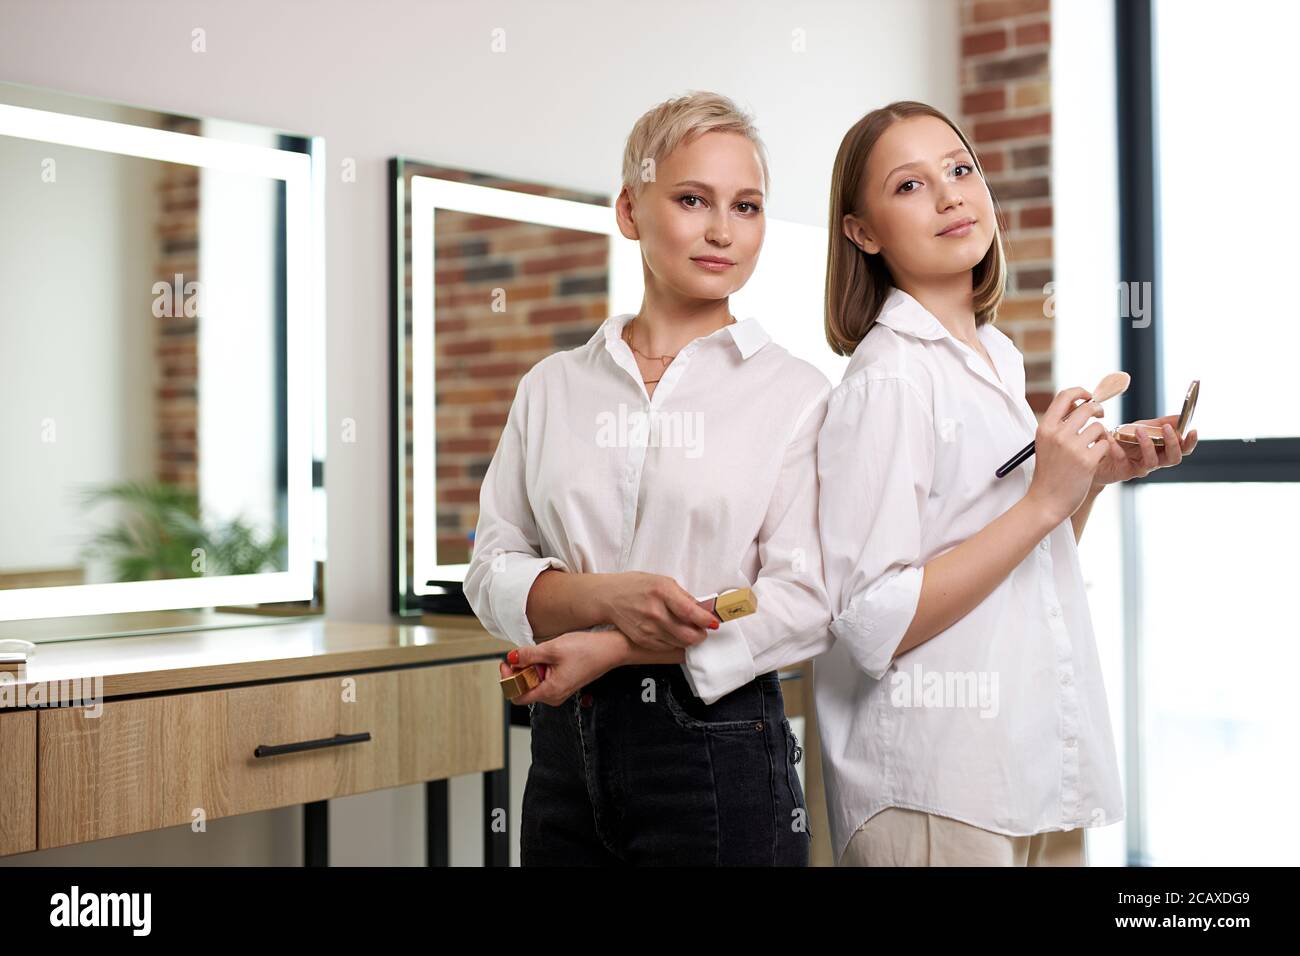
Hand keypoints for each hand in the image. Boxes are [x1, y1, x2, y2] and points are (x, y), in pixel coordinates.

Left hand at [499, 630, 628, 706]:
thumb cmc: (588, 650)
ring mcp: (560, 690)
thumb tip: (512, 658)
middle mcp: (555, 696)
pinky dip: (541, 667)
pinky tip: (549, 655)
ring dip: (531, 668)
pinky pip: (545, 678)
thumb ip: (529, 655)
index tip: (508, 663)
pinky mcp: (564, 683)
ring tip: (540, 653)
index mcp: (551, 692)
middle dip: (520, 671)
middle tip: (524, 653)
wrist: (611, 649)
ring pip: (534, 682)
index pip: (518, 696)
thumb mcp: (553, 649)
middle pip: (525, 689)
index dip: (508, 679)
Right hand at [595, 572, 717, 651]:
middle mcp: (655, 612)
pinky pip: (667, 647)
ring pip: (679, 643)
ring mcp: (648, 628)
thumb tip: (701, 609)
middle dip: (700, 635)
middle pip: (687, 634)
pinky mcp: (643, 639)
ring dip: (689, 640)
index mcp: (661, 592)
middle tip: (703, 630)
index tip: (713, 622)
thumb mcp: (662, 581)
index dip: (705, 620)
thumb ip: (683, 596)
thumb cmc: (636, 586)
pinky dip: (675, 643)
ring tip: (688, 631)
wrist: (609, 597)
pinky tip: (673, 634)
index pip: (690, 612)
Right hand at [1025, 386, 1111, 522]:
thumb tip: (1081, 402)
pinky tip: (1094, 458)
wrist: (1046, 501)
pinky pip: (1105, 444)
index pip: (1065, 395)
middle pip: (1087, 408)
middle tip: (1099, 416)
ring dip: (1101, 434)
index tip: (1088, 396)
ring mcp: (1072, 447)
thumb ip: (1059, 425)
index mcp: (1045, 427)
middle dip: (1098, 410)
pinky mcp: (1087, 460)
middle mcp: (1058, 434)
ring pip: (1098, 427)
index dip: (1080, 392)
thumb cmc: (1049, 473)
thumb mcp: (1046, 444)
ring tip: (1093, 445)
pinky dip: (1103, 450)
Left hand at [1092, 414, 1197, 488]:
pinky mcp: (1124, 472)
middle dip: (1173, 443)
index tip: (1192, 430)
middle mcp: (1154, 461)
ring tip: (1139, 430)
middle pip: (1173, 459)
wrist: (1098, 454)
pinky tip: (1112, 439)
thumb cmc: (1123, 441)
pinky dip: (1118, 449)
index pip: (1183, 449)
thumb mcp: (1143, 428)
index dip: (1190, 442)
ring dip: (1148, 444)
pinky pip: (1124, 462)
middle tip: (1167, 429)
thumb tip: (1181, 416)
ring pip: (1153, 462)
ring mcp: (1140, 468)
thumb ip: (1160, 423)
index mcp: (1162, 450)